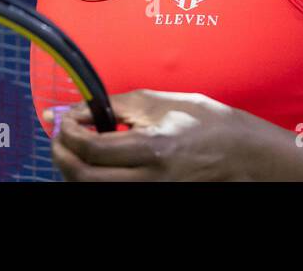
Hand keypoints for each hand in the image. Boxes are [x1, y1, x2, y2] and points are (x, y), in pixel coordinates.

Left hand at [47, 89, 258, 180]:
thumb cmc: (207, 122)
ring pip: (93, 190)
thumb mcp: (160, 103)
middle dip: (61, 155)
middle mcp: (150, 180)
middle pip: (84, 178)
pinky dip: (95, 179)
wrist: (243, 154)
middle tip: (59, 137)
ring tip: (74, 148)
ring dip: (75, 170)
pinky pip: (112, 193)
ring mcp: (153, 194)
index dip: (67, 133)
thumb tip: (75, 109)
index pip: (91, 148)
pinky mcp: (155, 199)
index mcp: (152, 149)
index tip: (63, 119)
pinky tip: (96, 163)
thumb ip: (114, 105)